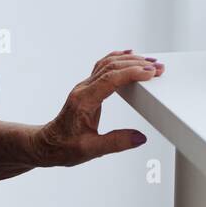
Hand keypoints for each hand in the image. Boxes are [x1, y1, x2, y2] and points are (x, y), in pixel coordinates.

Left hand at [33, 50, 159, 166]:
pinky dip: (118, 59)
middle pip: (111, 67)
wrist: (47, 144)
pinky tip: (129, 56)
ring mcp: (84, 87)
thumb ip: (116, 143)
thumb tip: (140, 137)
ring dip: (130, 61)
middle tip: (158, 68)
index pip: (110, 79)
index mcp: (83, 101)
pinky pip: (103, 67)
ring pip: (108, 64)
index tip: (150, 72)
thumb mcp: (90, 150)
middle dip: (137, 64)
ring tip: (151, 62)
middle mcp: (83, 89)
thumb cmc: (64, 147)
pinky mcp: (87, 88)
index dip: (132, 73)